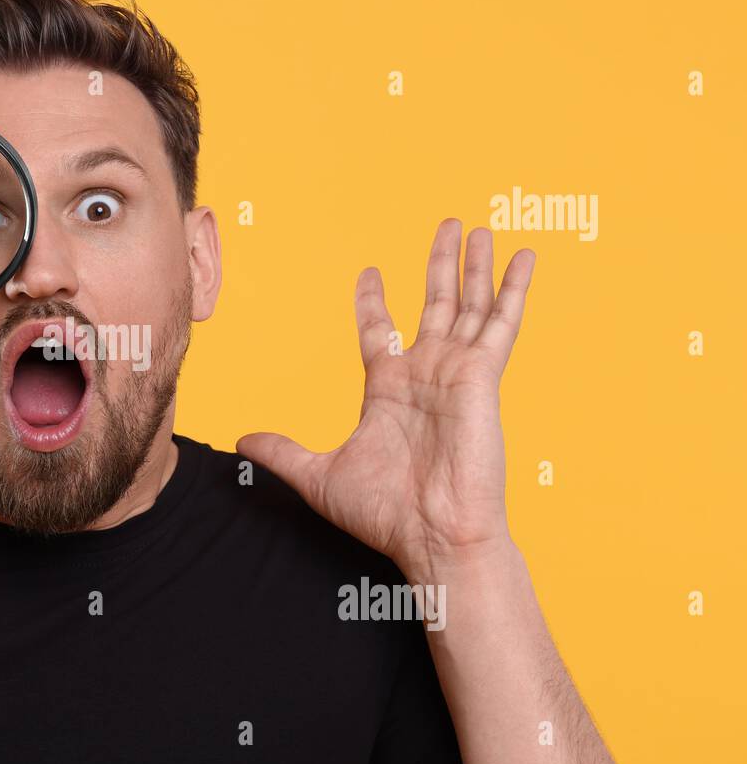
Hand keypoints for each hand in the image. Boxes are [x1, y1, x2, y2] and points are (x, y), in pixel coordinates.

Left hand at [238, 219, 534, 578]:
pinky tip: (520, 257)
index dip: (374, 300)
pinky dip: (512, 289)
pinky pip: (499, 323)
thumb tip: (242, 442)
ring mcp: (455, 373)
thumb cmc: (386, 514)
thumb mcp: (319, 475)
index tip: (370, 272)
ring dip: (473, 266)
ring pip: (467, 305)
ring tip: (478, 228)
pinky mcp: (481, 377)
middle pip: (433, 304)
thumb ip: (282, 451)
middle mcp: (425, 375)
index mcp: (388, 390)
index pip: (381, 330)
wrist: (432, 536)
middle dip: (439, 265)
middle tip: (448, 227)